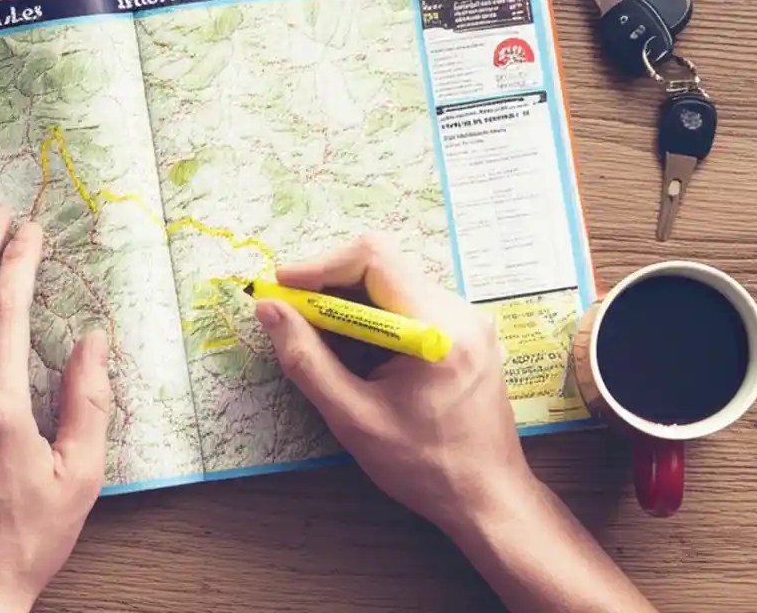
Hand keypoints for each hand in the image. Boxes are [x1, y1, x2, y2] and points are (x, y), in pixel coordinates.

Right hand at [254, 234, 534, 529]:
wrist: (488, 497)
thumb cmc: (424, 468)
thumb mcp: (353, 418)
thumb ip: (306, 360)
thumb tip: (269, 310)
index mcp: (438, 328)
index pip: (374, 259)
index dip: (320, 265)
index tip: (282, 289)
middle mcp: (460, 311)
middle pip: (382, 266)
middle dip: (329, 285)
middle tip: (292, 316)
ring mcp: (467, 319)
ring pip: (393, 284)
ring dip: (349, 305)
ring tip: (322, 344)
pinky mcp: (465, 332)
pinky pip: (409, 305)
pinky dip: (372, 319)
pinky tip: (357, 356)